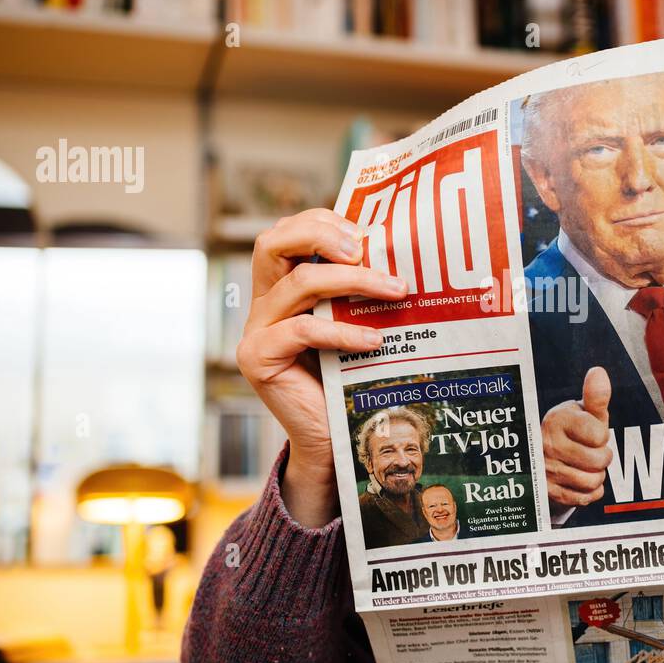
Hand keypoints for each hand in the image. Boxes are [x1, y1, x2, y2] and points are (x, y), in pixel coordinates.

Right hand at [236, 209, 407, 527]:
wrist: (333, 440)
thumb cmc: (352, 379)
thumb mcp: (357, 324)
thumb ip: (361, 292)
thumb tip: (407, 255)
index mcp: (282, 285)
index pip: (291, 231)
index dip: (326, 221)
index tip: (371, 232)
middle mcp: (263, 302)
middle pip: (274, 241)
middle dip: (322, 233)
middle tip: (367, 246)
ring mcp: (256, 330)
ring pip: (299, 283)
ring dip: (353, 281)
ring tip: (396, 291)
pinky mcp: (259, 359)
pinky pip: (302, 330)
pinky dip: (342, 331)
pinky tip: (374, 341)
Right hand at [541, 367, 612, 518]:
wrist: (548, 455)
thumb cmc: (574, 430)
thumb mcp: (585, 413)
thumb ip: (595, 396)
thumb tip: (598, 372)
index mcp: (556, 420)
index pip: (599, 435)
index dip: (602, 435)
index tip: (591, 432)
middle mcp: (546, 445)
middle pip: (599, 460)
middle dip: (603, 457)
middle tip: (591, 451)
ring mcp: (545, 470)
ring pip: (593, 481)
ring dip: (597, 476)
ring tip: (585, 465)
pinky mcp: (548, 493)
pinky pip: (585, 498)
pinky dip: (590, 492)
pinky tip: (581, 480)